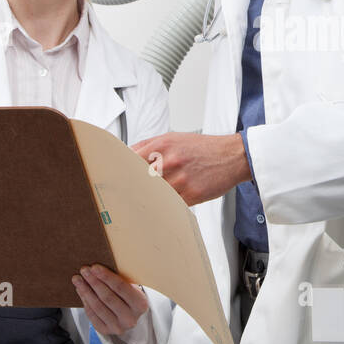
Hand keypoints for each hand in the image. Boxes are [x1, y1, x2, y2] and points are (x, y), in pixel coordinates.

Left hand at [71, 264, 148, 336]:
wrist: (130, 317)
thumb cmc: (129, 297)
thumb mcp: (132, 288)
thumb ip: (121, 280)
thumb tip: (99, 268)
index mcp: (140, 304)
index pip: (121, 287)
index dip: (106, 277)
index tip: (94, 267)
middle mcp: (130, 318)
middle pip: (107, 297)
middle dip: (94, 282)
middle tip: (84, 270)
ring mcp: (118, 327)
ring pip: (98, 306)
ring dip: (86, 291)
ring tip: (78, 279)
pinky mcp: (106, 331)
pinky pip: (92, 315)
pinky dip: (85, 302)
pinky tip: (81, 291)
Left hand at [129, 132, 251, 206]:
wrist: (232, 156)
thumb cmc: (203, 148)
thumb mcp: (174, 138)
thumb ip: (148, 146)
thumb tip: (125, 154)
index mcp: (162, 146)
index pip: (129, 160)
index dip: (117, 172)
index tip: (111, 180)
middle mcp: (169, 161)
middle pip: (138, 180)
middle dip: (130, 189)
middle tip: (120, 197)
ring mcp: (180, 179)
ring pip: (153, 195)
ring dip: (147, 199)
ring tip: (141, 204)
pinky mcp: (192, 194)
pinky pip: (171, 204)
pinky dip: (165, 206)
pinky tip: (162, 205)